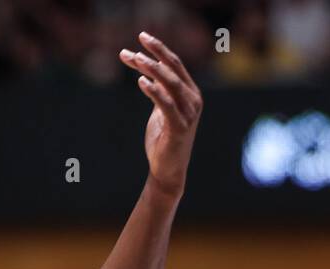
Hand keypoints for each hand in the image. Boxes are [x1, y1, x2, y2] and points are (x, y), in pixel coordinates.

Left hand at [120, 32, 201, 199]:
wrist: (167, 170)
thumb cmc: (163, 140)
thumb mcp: (160, 111)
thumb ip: (158, 93)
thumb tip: (146, 75)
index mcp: (190, 93)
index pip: (175, 64)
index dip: (159, 49)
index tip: (142, 37)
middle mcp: (193, 100)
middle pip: (174, 68)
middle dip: (156, 51)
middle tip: (139, 39)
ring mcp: (188, 113)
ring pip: (171, 84)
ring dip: (152, 69)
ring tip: (136, 58)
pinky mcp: (179, 128)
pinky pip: (166, 105)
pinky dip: (154, 92)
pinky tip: (141, 82)